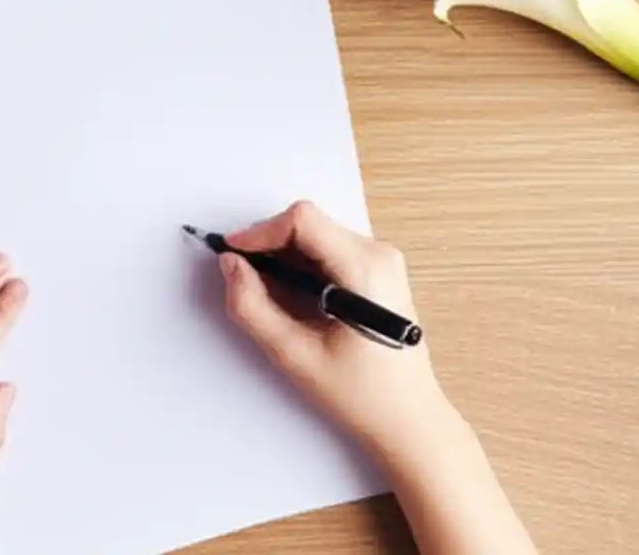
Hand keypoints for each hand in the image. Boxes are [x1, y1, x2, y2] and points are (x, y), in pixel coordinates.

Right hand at [219, 201, 451, 452]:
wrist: (408, 418)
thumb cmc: (362, 394)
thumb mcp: (295, 355)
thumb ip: (253, 307)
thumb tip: (231, 266)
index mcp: (365, 269)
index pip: (303, 220)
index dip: (259, 232)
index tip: (231, 255)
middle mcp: (379, 255)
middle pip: (308, 225)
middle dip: (268, 247)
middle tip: (244, 281)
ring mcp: (382, 261)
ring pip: (315, 237)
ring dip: (284, 259)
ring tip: (270, 300)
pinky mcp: (377, 272)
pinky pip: (328, 252)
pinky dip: (301, 268)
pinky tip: (294, 304)